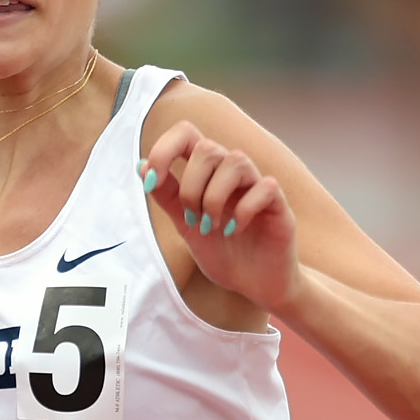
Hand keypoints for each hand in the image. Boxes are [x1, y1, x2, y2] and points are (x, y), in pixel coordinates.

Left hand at [141, 123, 298, 309]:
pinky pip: (264, 187)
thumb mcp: (185, 225)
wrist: (254, 284)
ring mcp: (257, 185)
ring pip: (235, 161)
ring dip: (214, 198)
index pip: (186, 134)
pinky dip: (244, 209)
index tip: (152, 182)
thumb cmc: (224, 252)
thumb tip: (141, 165)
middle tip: (194, 220)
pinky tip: (235, 230)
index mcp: (208, 173)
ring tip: (212, 227)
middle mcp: (232, 173)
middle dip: (191, 187)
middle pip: (207, 148)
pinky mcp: (278, 204)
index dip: (164, 150)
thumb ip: (167, 196)